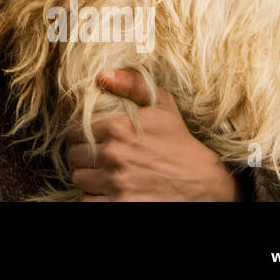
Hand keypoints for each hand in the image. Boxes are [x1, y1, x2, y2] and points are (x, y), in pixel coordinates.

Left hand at [65, 69, 240, 200]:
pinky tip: (106, 191)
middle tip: (97, 156)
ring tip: (102, 173)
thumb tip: (102, 75)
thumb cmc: (179, 142)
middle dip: (83, 154)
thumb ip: (132, 83)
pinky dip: (93, 197)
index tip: (90, 137)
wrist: (204, 183)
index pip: (74, 129)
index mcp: (118, 127)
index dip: (79, 133)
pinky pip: (86, 201)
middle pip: (74, 155)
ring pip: (79, 178)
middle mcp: (114, 155)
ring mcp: (117, 183)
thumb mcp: (162, 104)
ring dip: (87, 176)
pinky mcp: (120, 205)